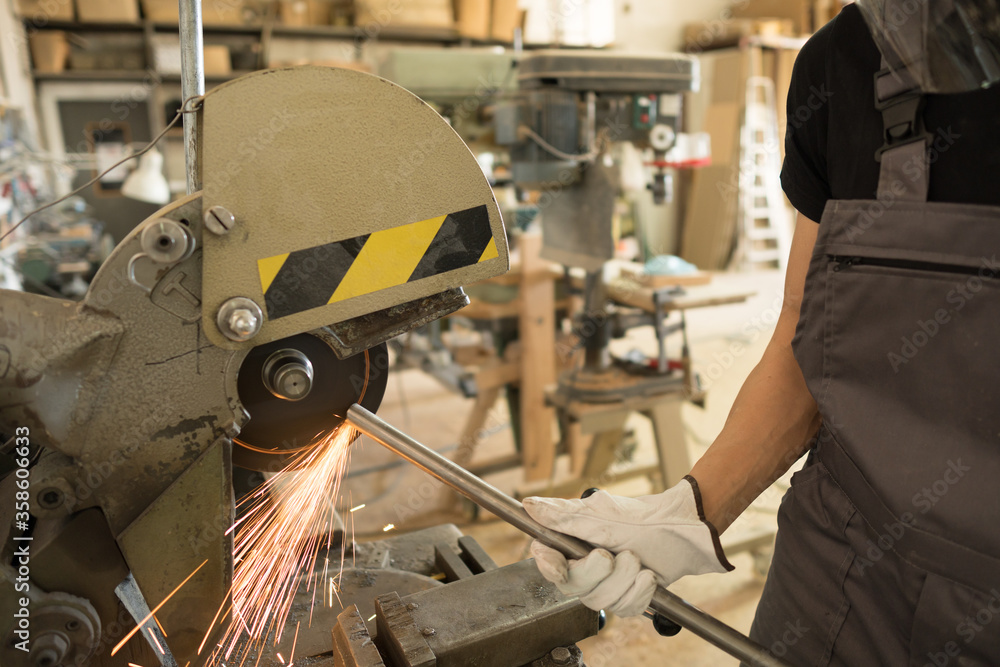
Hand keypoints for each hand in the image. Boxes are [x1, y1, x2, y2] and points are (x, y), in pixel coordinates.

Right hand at [523, 476, 732, 615]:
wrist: (684, 531)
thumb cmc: (645, 519)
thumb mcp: (601, 516)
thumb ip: (563, 516)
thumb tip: (529, 506)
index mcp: (573, 541)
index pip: (545, 559)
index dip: (547, 565)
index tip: (558, 565)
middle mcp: (585, 564)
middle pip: (572, 585)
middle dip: (596, 573)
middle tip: (613, 555)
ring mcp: (606, 583)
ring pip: (600, 600)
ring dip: (623, 581)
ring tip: (638, 561)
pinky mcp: (626, 597)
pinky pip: (624, 609)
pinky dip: (639, 593)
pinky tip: (649, 578)